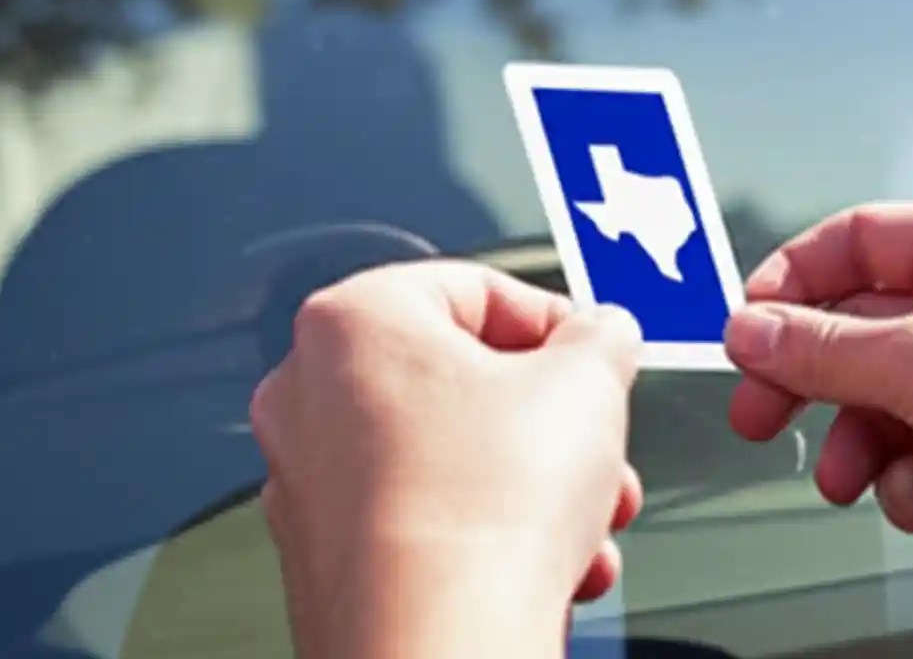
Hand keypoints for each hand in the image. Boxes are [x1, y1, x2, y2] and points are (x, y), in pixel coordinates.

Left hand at [250, 260, 642, 658]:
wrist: (436, 647)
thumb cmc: (486, 509)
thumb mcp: (587, 381)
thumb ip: (601, 337)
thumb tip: (603, 335)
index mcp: (354, 320)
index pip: (475, 289)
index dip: (557, 323)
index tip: (596, 357)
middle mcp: (309, 394)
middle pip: (464, 382)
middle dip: (553, 423)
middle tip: (599, 446)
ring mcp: (308, 481)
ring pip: (452, 459)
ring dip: (535, 485)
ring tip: (591, 521)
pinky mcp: (327, 559)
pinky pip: (426, 522)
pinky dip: (490, 536)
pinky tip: (551, 569)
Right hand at [724, 201, 912, 622]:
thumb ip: (824, 349)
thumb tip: (748, 327)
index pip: (858, 241)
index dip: (792, 280)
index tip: (745, 325)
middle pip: (857, 330)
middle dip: (807, 379)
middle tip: (758, 412)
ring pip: (882, 403)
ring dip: (856, 444)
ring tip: (849, 477)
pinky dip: (907, 482)